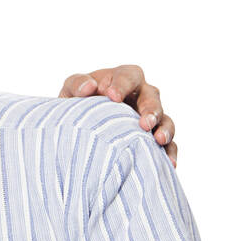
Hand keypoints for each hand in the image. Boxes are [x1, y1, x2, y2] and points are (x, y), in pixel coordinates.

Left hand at [59, 65, 177, 166]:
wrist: (77, 130)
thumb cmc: (76, 104)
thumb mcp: (71, 92)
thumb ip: (76, 84)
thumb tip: (88, 86)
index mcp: (122, 80)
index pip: (128, 76)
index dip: (123, 85)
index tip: (111, 96)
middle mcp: (141, 96)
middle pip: (152, 97)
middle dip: (151, 109)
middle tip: (144, 123)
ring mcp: (149, 117)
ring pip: (165, 120)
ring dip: (164, 129)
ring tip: (159, 140)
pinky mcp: (153, 139)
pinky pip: (168, 145)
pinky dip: (170, 154)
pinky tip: (169, 164)